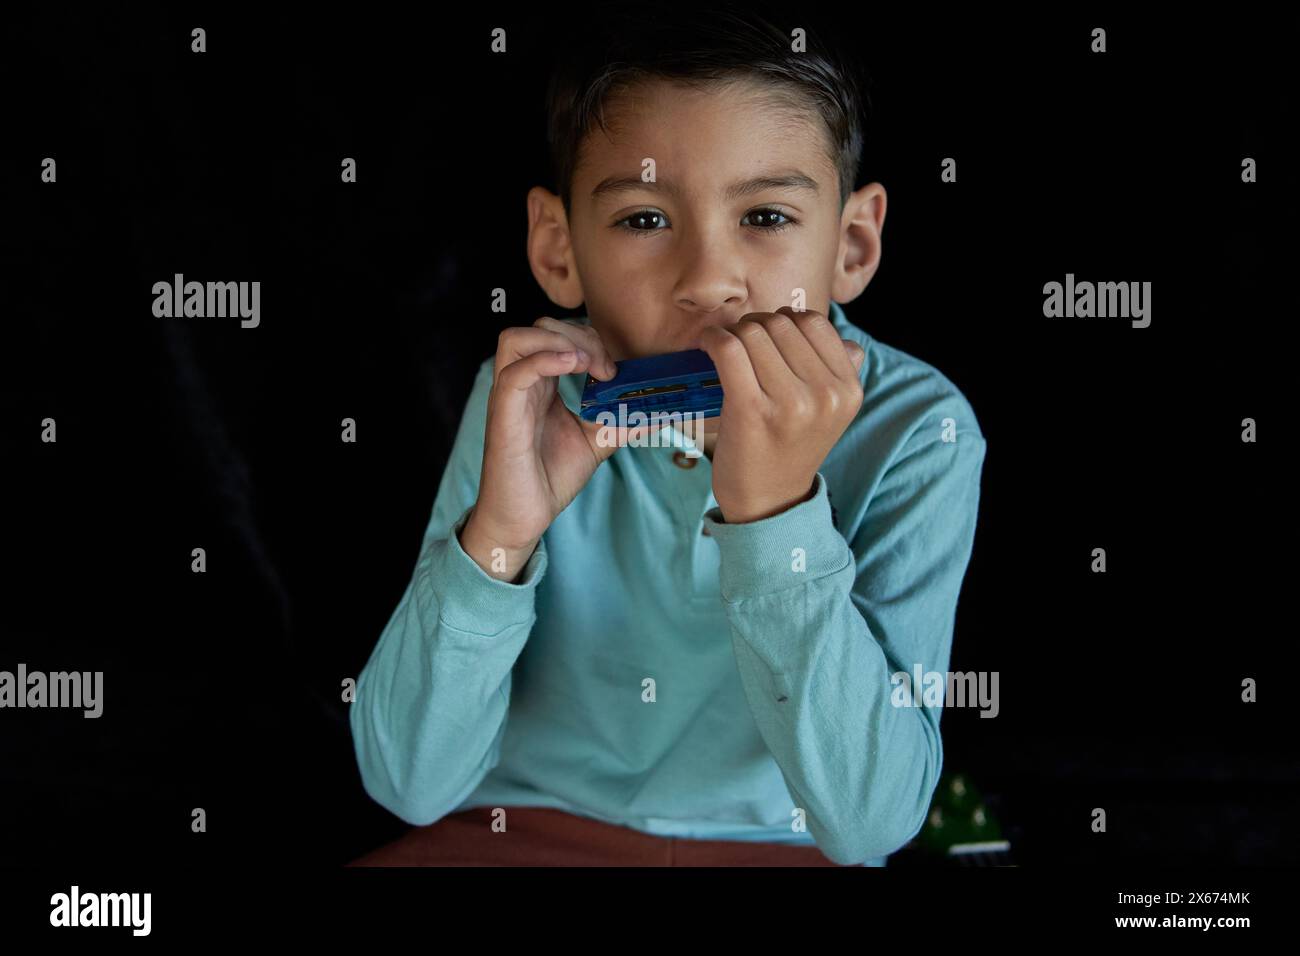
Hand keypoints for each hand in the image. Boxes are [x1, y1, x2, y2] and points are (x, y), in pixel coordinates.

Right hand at [461, 317, 657, 578]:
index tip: (614, 370)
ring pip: (516, 339)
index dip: (588, 340)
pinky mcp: (503, 415)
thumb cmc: (550, 477)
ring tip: (586, 365)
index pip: (557, 335)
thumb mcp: (595, 440)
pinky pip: (514, 373)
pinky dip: (544, 360)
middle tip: (605, 368)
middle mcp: (522, 384)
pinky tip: (573, 367)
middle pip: (538, 327)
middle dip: (578, 336)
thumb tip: (661, 409)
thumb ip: (620, 419)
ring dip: (558, 341)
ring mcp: (509, 397)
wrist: (525, 516)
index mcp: (541, 384)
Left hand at [698, 307, 865, 523]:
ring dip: (733, 334)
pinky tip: (707, 346)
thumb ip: (840, 370)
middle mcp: (825, 395)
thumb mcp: (830, 411)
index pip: (814, 323)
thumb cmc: (790, 447)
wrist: (769, 502)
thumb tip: (839, 336)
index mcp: (848, 390)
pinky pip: (729, 349)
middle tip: (741, 347)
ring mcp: (791, 403)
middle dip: (756, 327)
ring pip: (754, 332)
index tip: (767, 338)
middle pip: (780, 324)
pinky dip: (713, 339)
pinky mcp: (752, 410)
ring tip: (725, 351)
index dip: (784, 322)